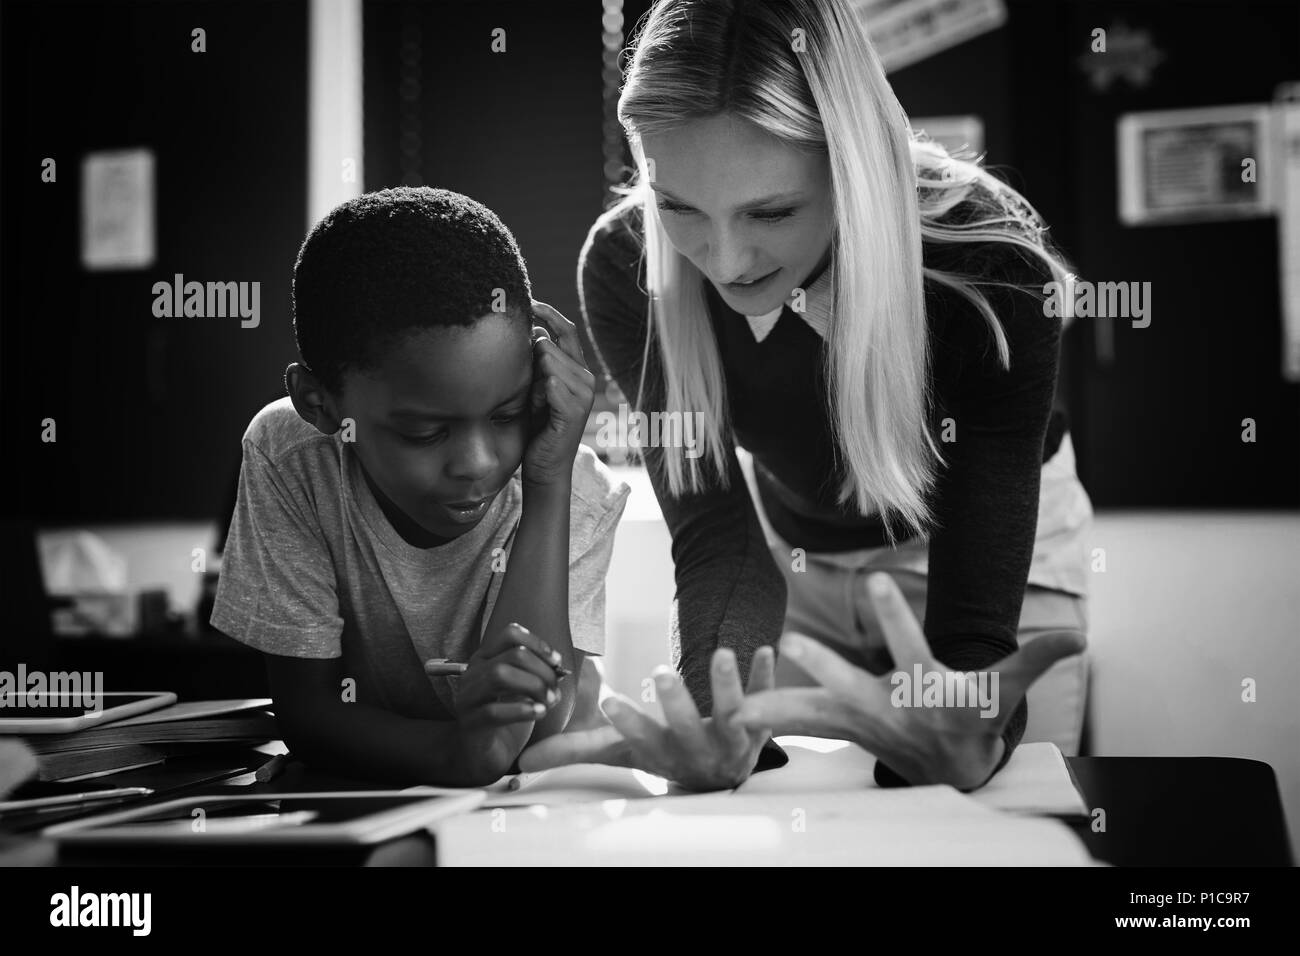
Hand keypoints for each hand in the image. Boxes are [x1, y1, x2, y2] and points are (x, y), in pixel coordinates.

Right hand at [432, 622, 561, 732]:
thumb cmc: (509, 719)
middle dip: (542, 670)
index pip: (510, 634)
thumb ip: (539, 676)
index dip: (538, 643)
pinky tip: (539, 713)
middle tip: (556, 690)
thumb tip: (560, 669)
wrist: (488, 756)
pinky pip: (493, 711)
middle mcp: (474, 672)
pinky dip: (521, 710)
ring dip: (533, 686)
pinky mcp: (469, 723)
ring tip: (549, 702)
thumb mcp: (525, 690)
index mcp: (487, 659)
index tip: (557, 661)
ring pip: (499, 675)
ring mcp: (468, 697)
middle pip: (512, 654)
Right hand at [518, 646, 775, 791]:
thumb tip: (522, 764)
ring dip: (728, 685)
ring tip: (721, 653)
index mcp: (661, 754)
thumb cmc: (664, 755)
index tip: (610, 701)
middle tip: (661, 672)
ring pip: (733, 714)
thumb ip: (576, 752)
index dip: (627, 723)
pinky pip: (768, 701)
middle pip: (686, 728)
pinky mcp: (761, 723)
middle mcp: (697, 750)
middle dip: (676, 704)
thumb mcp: (621, 754)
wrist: (721, 774)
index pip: (639, 741)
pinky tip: (767, 649)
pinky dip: (766, 678)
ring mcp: (733, 738)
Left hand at [523, 301, 594, 487]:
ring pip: (548, 361)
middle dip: (531, 358)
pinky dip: (540, 391)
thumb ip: (538, 360)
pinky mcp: (574, 411)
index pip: (566, 330)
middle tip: (528, 388)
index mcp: (577, 369)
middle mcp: (585, 378)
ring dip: (532, 379)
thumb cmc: (538, 426)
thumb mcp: (535, 386)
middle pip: (551, 344)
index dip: (548, 312)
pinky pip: (551, 385)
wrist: (545, 465)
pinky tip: (539, 405)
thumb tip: (532, 330)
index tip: (528, 301)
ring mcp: (583, 394)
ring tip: (534, 403)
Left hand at [731, 573, 1085, 790]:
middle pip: (851, 685)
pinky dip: (769, 717)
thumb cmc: (974, 720)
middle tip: (790, 639)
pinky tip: (734, 712)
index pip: (910, 647)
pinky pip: (800, 723)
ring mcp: (858, 722)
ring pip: (814, 714)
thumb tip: (1082, 638)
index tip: (877, 579)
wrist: (948, 770)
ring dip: (778, 708)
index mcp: (925, 692)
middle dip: (823, 664)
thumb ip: (1035, 659)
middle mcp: (886, 709)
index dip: (896, 616)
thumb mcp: (1004, 692)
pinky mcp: (838, 728)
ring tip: (738, 706)